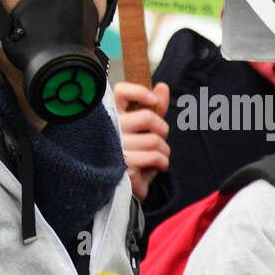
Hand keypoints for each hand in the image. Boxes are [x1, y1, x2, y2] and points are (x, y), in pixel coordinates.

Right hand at [114, 80, 170, 201]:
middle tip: (159, 140)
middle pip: (148, 117)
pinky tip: (155, 168)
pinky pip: (155, 157)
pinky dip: (162, 163)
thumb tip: (162, 87)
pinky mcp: (123, 165)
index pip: (121, 91)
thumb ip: (154, 108)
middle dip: (163, 130)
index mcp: (113, 115)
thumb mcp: (146, 129)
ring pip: (155, 140)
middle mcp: (110, 128)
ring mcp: (115, 147)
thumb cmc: (135, 153)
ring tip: (157, 158)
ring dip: (164, 151)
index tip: (153, 101)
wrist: (126, 187)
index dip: (139, 91)